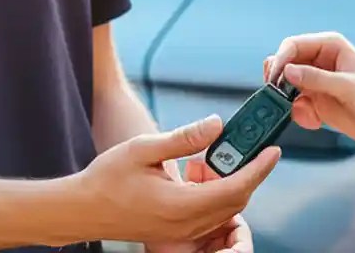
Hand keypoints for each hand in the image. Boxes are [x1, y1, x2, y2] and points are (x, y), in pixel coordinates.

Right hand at [78, 116, 278, 245]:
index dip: (259, 168)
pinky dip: (212, 191)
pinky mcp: (176, 229)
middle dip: (245, 171)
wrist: (81, 210)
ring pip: (223, 207)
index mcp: (181, 205)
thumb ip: (184, 138)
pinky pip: (208, 212)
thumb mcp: (144, 149)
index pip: (235, 188)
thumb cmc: (107, 180)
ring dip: (226, 181)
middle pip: (235, 200)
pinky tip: (193, 171)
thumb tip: (217, 125)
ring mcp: (181, 230)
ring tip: (204, 157)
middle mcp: (186, 223)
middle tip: (242, 143)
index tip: (273, 150)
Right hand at [265, 31, 354, 151]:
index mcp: (330, 46)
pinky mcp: (315, 100)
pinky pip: (293, 104)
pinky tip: (316, 121)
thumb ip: (316, 79)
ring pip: (285, 85)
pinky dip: (299, 113)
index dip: (281, 60)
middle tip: (283, 98)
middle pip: (284, 63)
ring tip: (308, 114)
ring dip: (289, 101)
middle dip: (281, 82)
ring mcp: (316, 81)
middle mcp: (319, 60)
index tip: (275, 79)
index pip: (293, 45)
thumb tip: (287, 72)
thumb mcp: (348, 87)